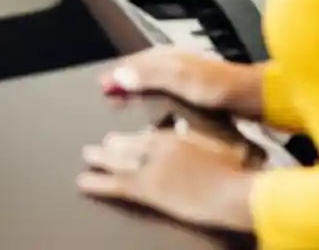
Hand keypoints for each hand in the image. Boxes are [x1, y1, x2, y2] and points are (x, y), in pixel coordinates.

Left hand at [79, 128, 254, 231]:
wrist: (233, 191)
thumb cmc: (234, 168)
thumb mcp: (218, 140)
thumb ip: (198, 132)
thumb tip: (186, 128)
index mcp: (174, 136)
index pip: (144, 134)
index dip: (129, 137)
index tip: (118, 137)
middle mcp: (157, 149)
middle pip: (127, 146)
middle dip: (111, 146)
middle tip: (96, 146)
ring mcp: (150, 170)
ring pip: (117, 162)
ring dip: (100, 159)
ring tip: (88, 157)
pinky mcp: (149, 190)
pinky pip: (116, 186)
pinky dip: (98, 183)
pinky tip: (84, 182)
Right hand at [100, 46, 263, 117]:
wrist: (256, 97)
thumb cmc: (221, 88)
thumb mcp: (182, 80)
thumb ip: (151, 76)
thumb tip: (119, 76)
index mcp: (170, 56)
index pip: (136, 62)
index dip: (118, 73)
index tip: (101, 85)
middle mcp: (178, 61)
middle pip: (144, 67)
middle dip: (126, 77)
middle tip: (108, 92)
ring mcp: (190, 75)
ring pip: (156, 77)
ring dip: (140, 85)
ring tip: (126, 98)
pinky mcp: (200, 90)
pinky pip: (168, 88)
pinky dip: (156, 94)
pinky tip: (158, 106)